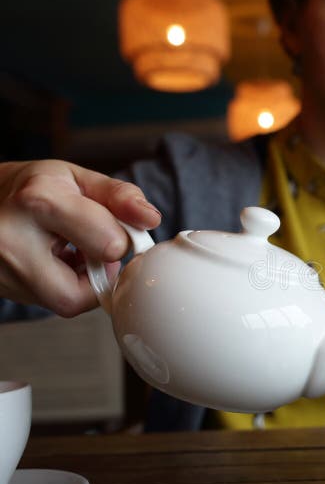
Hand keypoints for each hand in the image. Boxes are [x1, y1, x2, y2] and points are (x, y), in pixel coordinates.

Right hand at [0, 159, 160, 316]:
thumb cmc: (33, 189)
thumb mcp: (79, 179)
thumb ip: (121, 197)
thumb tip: (150, 219)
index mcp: (39, 201)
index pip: (109, 244)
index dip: (123, 240)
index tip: (116, 229)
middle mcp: (13, 239)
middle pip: (84, 291)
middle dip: (101, 271)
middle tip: (92, 247)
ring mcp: (3, 270)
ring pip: (67, 303)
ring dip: (82, 283)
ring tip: (71, 254)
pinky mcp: (2, 289)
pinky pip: (49, 304)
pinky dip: (63, 287)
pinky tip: (54, 263)